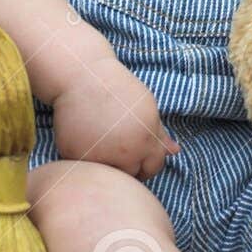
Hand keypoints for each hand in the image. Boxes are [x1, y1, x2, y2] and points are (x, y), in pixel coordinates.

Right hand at [51, 58, 179, 181]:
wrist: (83, 77)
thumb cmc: (118, 89)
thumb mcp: (146, 108)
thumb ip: (159, 134)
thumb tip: (175, 152)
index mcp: (146, 141)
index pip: (154, 167)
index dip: (148, 163)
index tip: (140, 158)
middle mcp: (125, 152)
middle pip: (132, 174)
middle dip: (129, 166)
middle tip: (119, 151)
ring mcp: (100, 156)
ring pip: (109, 174)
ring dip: (109, 166)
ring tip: (104, 147)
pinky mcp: (76, 156)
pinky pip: (85, 168)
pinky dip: (86, 160)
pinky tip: (87, 143)